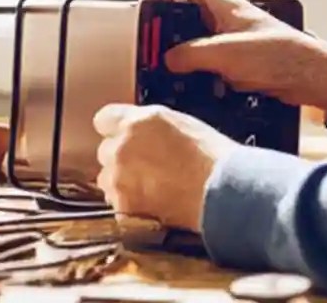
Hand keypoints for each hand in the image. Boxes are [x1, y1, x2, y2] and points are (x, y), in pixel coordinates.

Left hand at [93, 103, 236, 232]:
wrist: (222, 191)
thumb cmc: (211, 156)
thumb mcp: (180, 123)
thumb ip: (149, 124)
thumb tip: (137, 130)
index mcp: (138, 122)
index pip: (104, 119)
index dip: (115, 129)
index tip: (122, 136)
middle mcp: (122, 147)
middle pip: (104, 151)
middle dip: (121, 157)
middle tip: (147, 165)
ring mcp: (119, 178)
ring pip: (107, 179)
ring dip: (122, 182)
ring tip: (152, 186)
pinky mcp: (123, 206)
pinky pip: (116, 203)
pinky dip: (130, 204)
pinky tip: (153, 201)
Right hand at [164, 0, 326, 119]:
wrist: (310, 76)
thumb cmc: (279, 54)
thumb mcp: (225, 53)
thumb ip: (192, 54)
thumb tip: (170, 59)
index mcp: (229, 5)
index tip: (154, 2)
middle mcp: (233, 18)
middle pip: (196, 16)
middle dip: (178, 29)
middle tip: (159, 42)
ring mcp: (239, 38)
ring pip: (206, 41)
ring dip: (194, 53)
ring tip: (178, 65)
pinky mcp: (245, 59)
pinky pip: (218, 61)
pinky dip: (209, 69)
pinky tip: (205, 81)